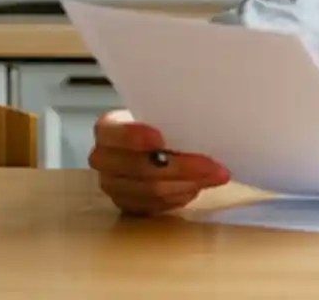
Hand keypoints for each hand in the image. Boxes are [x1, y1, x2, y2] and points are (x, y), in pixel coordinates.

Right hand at [88, 109, 230, 215]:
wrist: (152, 146)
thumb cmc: (161, 124)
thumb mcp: (163, 113)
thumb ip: (171, 115)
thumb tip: (204, 113)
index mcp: (107, 129)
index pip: (114, 134)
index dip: (135, 137)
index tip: (161, 139)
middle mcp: (103, 159)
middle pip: (139, 168)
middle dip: (181, 167)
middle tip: (212, 166)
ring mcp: (113, 186)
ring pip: (150, 190)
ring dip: (187, 184)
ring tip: (215, 177)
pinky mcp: (127, 205)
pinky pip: (154, 206)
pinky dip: (180, 197)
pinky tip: (197, 187)